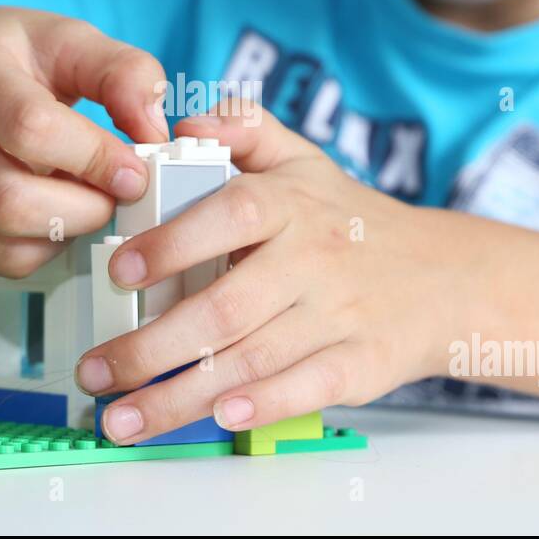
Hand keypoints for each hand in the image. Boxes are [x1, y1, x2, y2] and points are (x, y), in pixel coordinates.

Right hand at [0, 8, 168, 276]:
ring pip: (4, 248)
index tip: (134, 171)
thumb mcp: (64, 38)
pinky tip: (41, 212)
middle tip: (114, 195)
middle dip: (86, 210)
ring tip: (79, 199)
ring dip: (63, 236)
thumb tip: (155, 132)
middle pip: (14, 203)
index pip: (31, 130)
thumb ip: (123, 73)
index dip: (95, 158)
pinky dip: (32, 251)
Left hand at [74, 103, 475, 443]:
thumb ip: (245, 130)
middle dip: (149, 348)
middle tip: (94, 371)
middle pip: (224, 309)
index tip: (118, 271)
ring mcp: (338, 315)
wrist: (445, 277)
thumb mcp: (304, 160)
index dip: (172, 243)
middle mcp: (314, 259)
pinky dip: (261, 406)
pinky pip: (305, 388)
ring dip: (178, 397)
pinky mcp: (361, 365)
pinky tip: (215, 418)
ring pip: (250, 361)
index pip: (229, 215)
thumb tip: (184, 120)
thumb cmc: (351, 220)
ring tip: (120, 418)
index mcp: (291, 204)